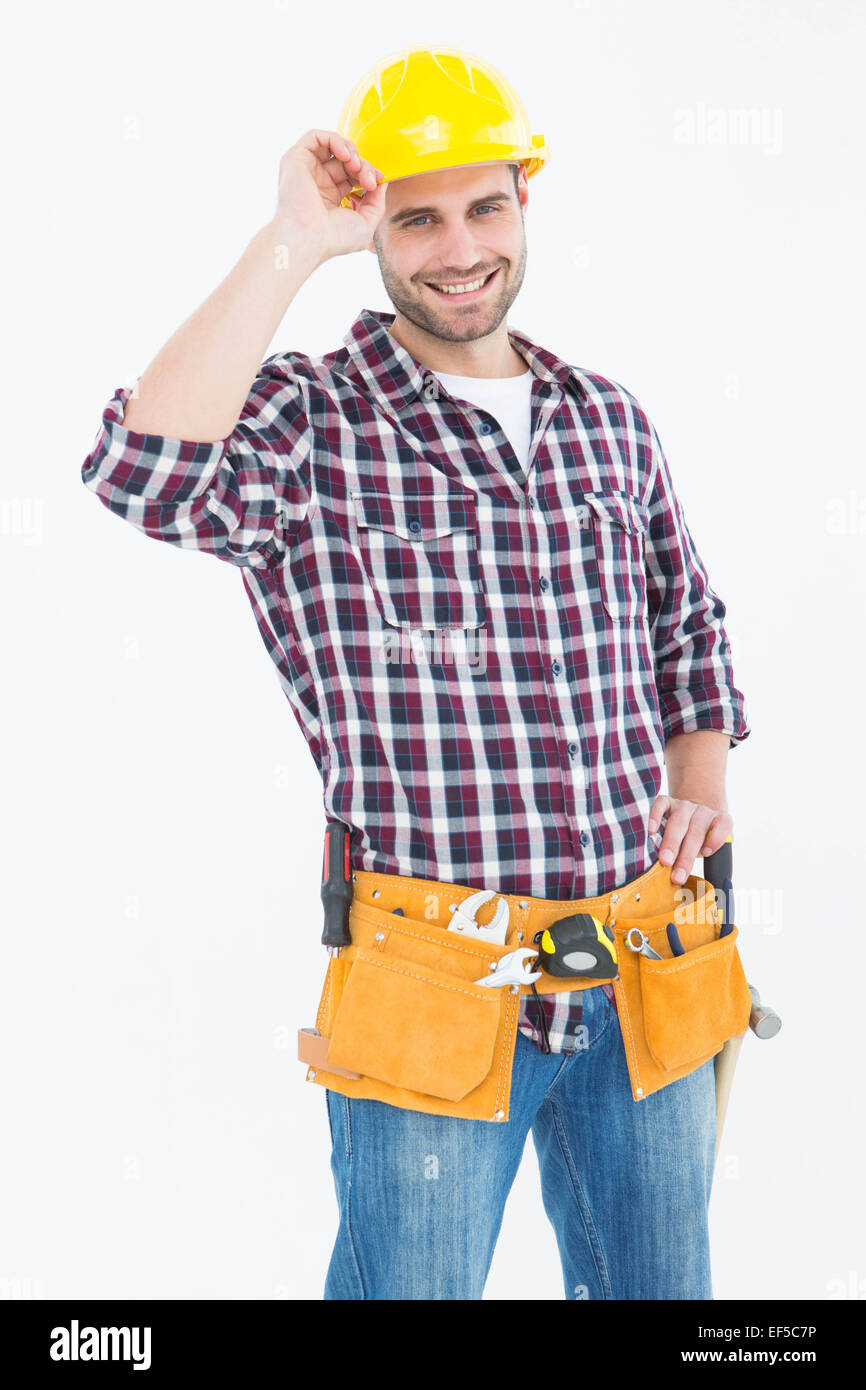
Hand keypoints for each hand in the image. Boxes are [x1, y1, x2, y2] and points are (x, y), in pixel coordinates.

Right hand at [274, 129, 388, 261]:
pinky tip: (345, 155)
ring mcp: (306, 171)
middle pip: (345, 161)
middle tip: (369, 179)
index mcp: (330, 199)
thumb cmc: (333, 238)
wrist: (309, 238)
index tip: (378, 181)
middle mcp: (317, 183)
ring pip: (332, 147)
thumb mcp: (366, 224)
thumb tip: (382, 182)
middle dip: (362, 165)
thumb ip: (377, 203)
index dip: (367, 173)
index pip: (352, 176)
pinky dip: (334, 140)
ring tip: (356, 165)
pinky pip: (315, 136)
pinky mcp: (296, 159)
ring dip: (350, 151)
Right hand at [647, 796, 732, 885]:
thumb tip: (713, 882)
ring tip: (665, 861)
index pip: (723, 825)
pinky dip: (655, 816)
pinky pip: (661, 804)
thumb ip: (715, 861)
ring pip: (678, 821)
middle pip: (696, 831)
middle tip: (677, 874)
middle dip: (686, 855)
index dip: (715, 838)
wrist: (691, 817)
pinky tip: (651, 830)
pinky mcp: (667, 802)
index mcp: (719, 820)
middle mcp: (703, 811)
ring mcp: (684, 805)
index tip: (705, 853)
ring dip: (671, 843)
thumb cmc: (701, 840)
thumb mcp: (711, 848)